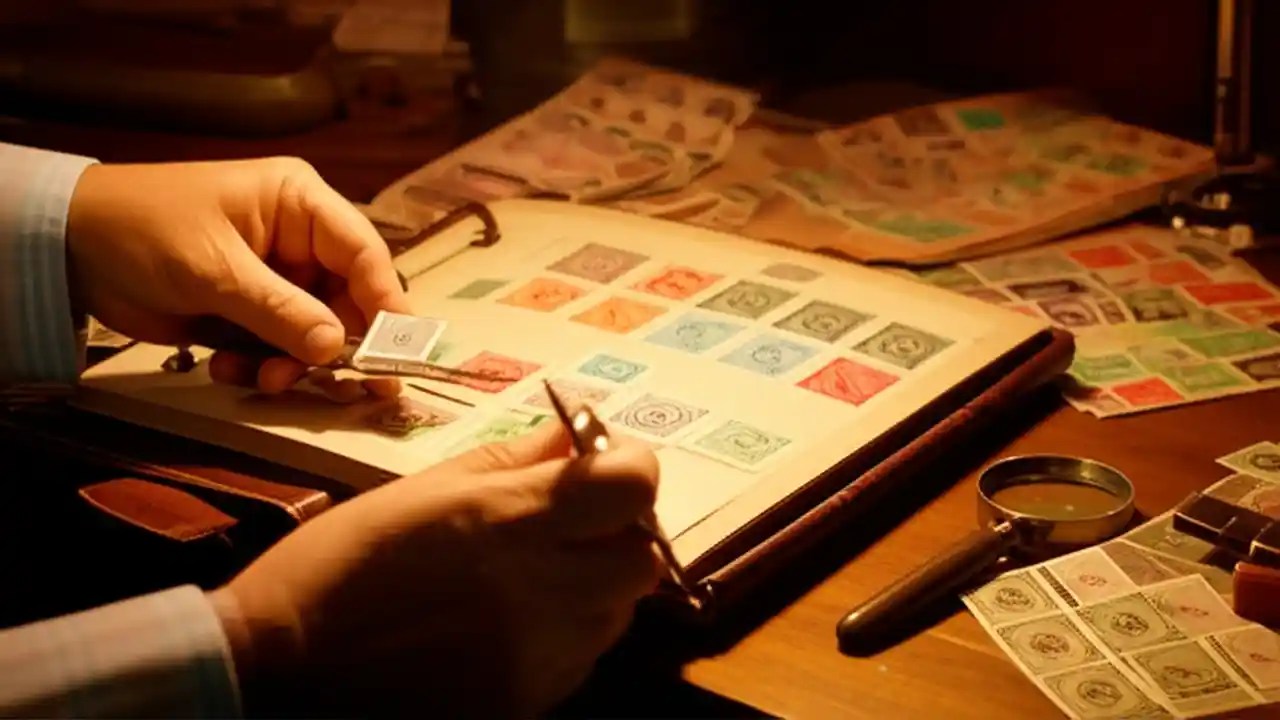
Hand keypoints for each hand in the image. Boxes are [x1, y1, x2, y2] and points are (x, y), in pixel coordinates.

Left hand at [66, 157, 409, 398]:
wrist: (67, 248)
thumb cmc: (144, 231)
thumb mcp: (215, 269)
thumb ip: (280, 310)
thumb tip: (338, 349)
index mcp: (299, 204)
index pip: (363, 253)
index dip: (386, 303)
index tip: (398, 352)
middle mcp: (297, 240)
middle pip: (347, 300)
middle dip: (335, 345)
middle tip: (342, 389)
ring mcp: (274, 278)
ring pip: (314, 332)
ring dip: (294, 362)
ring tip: (267, 378)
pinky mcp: (248, 310)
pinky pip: (278, 346)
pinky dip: (260, 364)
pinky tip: (226, 365)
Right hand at [209, 421, 661, 717]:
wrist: (277, 674)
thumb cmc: (336, 566)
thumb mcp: (416, 492)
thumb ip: (506, 462)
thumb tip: (568, 435)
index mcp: (509, 522)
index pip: (634, 486)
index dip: (626, 467)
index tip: (596, 465)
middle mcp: (541, 593)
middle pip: (641, 557)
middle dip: (617, 532)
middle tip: (568, 523)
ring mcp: (538, 659)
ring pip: (616, 614)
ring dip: (593, 587)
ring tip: (532, 577)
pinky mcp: (525, 705)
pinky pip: (579, 662)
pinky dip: (563, 637)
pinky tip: (510, 626)